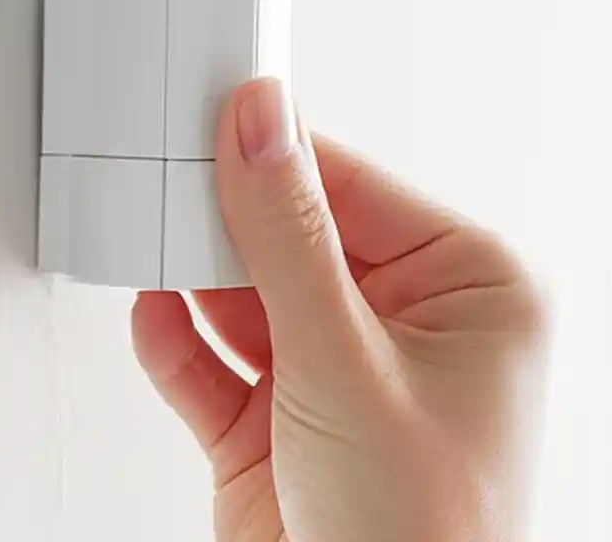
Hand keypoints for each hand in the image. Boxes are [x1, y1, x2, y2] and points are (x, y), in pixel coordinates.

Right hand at [132, 79, 546, 541]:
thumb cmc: (427, 535)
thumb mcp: (348, 364)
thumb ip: (288, 239)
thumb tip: (259, 125)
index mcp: (470, 289)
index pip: (353, 185)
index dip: (275, 153)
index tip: (208, 113)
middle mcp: (404, 325)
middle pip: (291, 235)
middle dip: (226, 221)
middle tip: (163, 182)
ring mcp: (333, 373)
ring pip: (244, 293)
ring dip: (192, 278)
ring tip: (142, 240)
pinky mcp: (273, 422)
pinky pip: (211, 360)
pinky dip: (175, 340)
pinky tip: (152, 314)